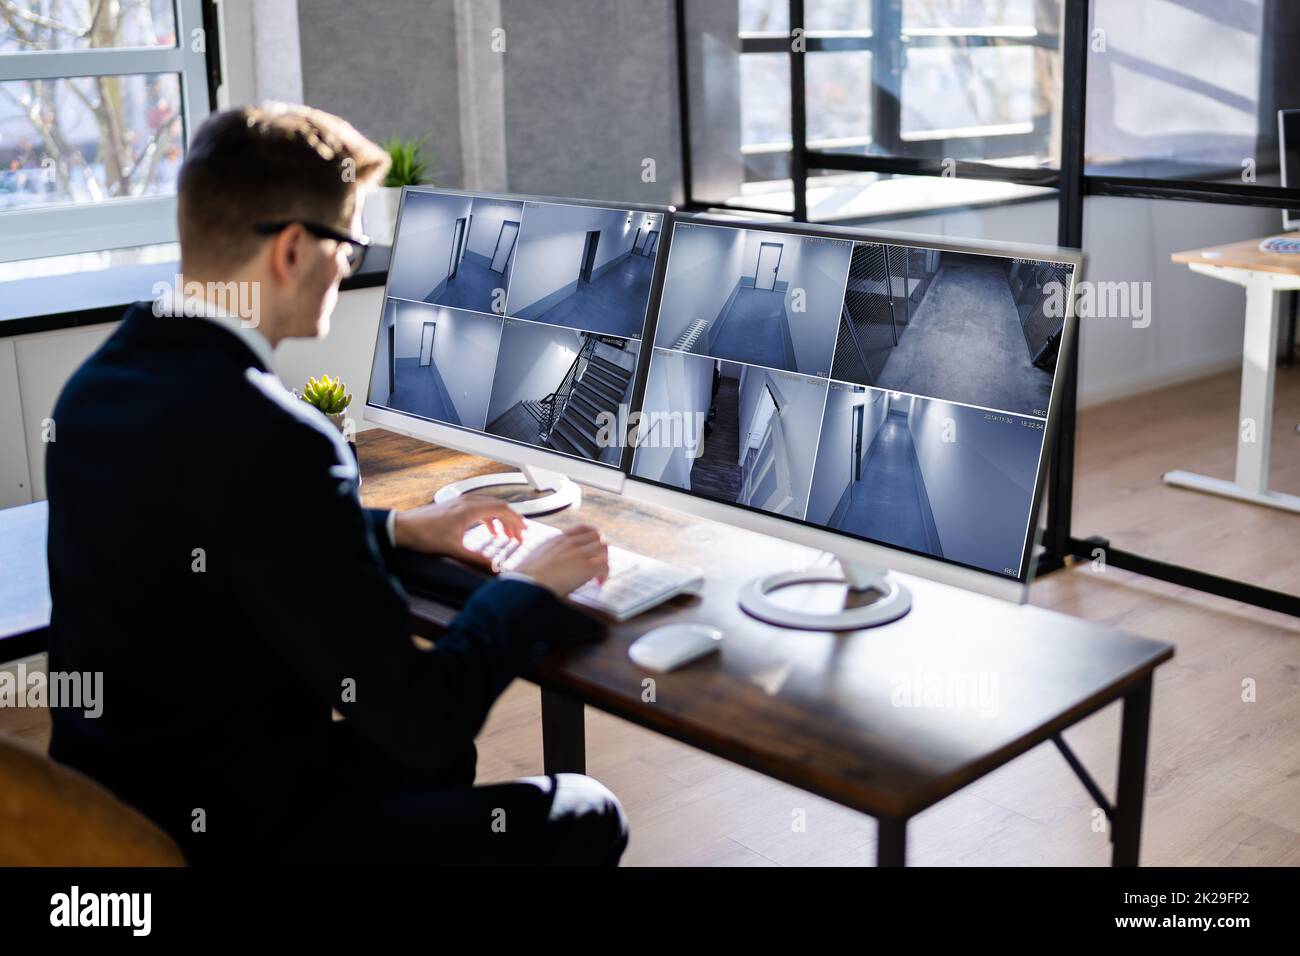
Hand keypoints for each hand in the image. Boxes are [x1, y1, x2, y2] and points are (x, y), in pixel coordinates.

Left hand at [392, 496, 523, 568]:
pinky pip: (479, 507)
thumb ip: (476, 559)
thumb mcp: (452, 550)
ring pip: (489, 506)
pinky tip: (488, 530)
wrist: (402, 527)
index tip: (523, 533)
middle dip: (512, 521)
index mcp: (469, 510)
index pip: (502, 509)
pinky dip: (489, 517)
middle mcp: (466, 502)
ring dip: (501, 519)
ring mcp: (460, 502)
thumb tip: (493, 567)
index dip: (516, 521)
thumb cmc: (424, 536)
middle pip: (498, 506)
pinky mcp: (454, 506)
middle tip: (519, 536)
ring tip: (506, 535)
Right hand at [514, 525, 609, 596]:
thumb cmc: (527, 575)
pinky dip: (604, 575)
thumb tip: (551, 560)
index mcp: (559, 538)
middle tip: (598, 561)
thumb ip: (548, 552)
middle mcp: (571, 543)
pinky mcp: (585, 568)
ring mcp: (579, 554)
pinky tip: (598, 582)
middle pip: (598, 536)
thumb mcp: (537, 554)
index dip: (592, 537)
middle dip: (601, 549)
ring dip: (604, 560)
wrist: (527, 583)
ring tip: (599, 573)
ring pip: (604, 548)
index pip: (583, 529)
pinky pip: (604, 566)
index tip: (592, 547)